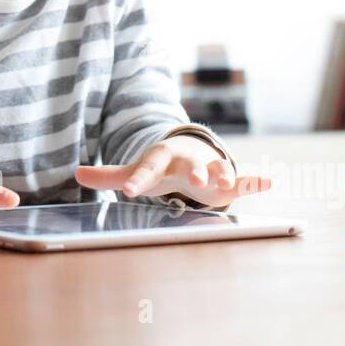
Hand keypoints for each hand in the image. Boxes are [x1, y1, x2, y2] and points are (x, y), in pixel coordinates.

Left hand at [75, 134, 271, 208]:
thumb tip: (76, 173)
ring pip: (218, 169)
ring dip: (222, 174)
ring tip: (226, 180)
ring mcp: (209, 168)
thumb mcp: (137, 169)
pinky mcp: (228, 180)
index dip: (137, 179)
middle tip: (193, 182)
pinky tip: (268, 180)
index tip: (127, 191)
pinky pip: (243, 179)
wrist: (190, 154)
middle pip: (189, 165)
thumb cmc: (161, 166)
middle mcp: (187, 161)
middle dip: (193, 172)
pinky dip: (255, 180)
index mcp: (161, 158)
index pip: (147, 168)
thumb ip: (109, 175)